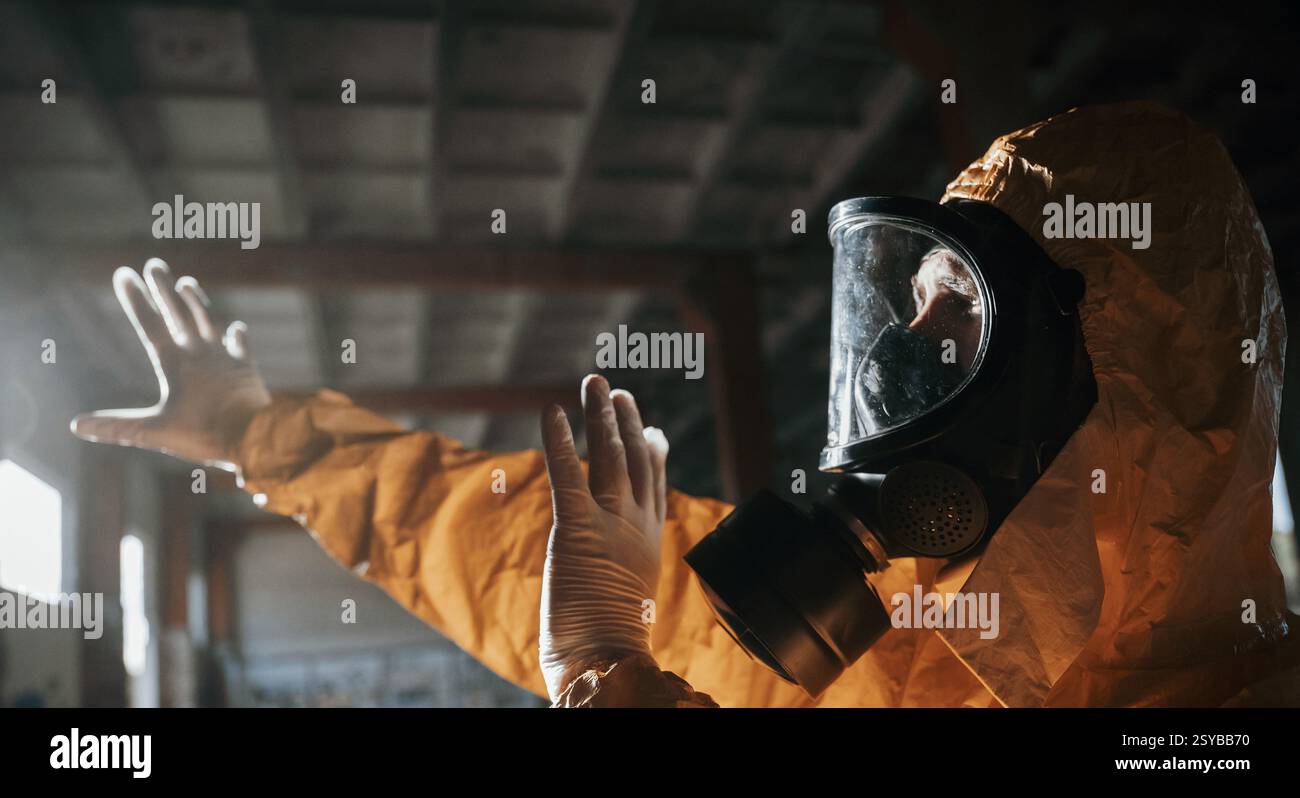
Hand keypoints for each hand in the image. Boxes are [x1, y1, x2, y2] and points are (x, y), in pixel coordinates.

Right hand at [70, 258, 270, 469]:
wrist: (255, 435)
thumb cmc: (205, 433)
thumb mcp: (155, 432)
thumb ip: (117, 426)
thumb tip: (77, 425)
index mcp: (175, 363)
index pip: (150, 324)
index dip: (135, 299)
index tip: (124, 273)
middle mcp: (200, 352)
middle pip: (179, 314)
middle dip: (163, 289)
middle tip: (154, 264)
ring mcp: (225, 358)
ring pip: (208, 322)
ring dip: (197, 302)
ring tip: (187, 283)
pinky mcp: (246, 369)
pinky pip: (241, 346)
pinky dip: (237, 337)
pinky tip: (236, 327)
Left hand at [538, 374, 668, 701]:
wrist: (604, 658)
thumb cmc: (608, 642)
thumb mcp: (625, 597)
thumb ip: (622, 571)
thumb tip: (621, 572)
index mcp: (647, 543)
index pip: (653, 487)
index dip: (652, 455)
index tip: (654, 430)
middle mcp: (635, 526)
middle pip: (634, 461)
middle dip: (626, 423)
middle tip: (619, 393)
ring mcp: (610, 523)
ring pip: (608, 456)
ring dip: (601, 416)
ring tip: (596, 384)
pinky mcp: (576, 527)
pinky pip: (568, 472)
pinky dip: (560, 438)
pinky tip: (554, 410)